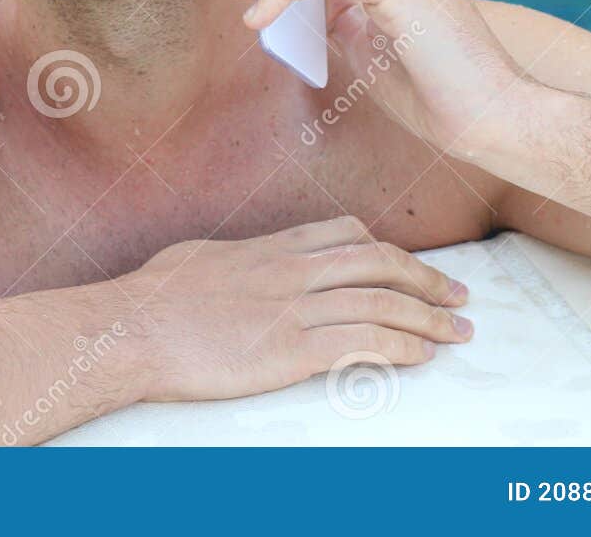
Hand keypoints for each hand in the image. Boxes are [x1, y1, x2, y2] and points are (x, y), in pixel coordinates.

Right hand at [124, 215, 471, 401]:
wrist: (132, 329)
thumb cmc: (151, 299)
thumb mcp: (197, 259)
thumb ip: (229, 261)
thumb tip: (229, 265)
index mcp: (271, 247)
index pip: (346, 233)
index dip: (388, 250)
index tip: (410, 266)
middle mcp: (292, 269)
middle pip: (379, 262)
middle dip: (426, 279)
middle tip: (458, 296)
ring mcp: (294, 307)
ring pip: (382, 302)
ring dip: (428, 319)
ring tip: (457, 333)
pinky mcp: (291, 347)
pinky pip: (363, 342)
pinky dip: (401, 348)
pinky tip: (420, 357)